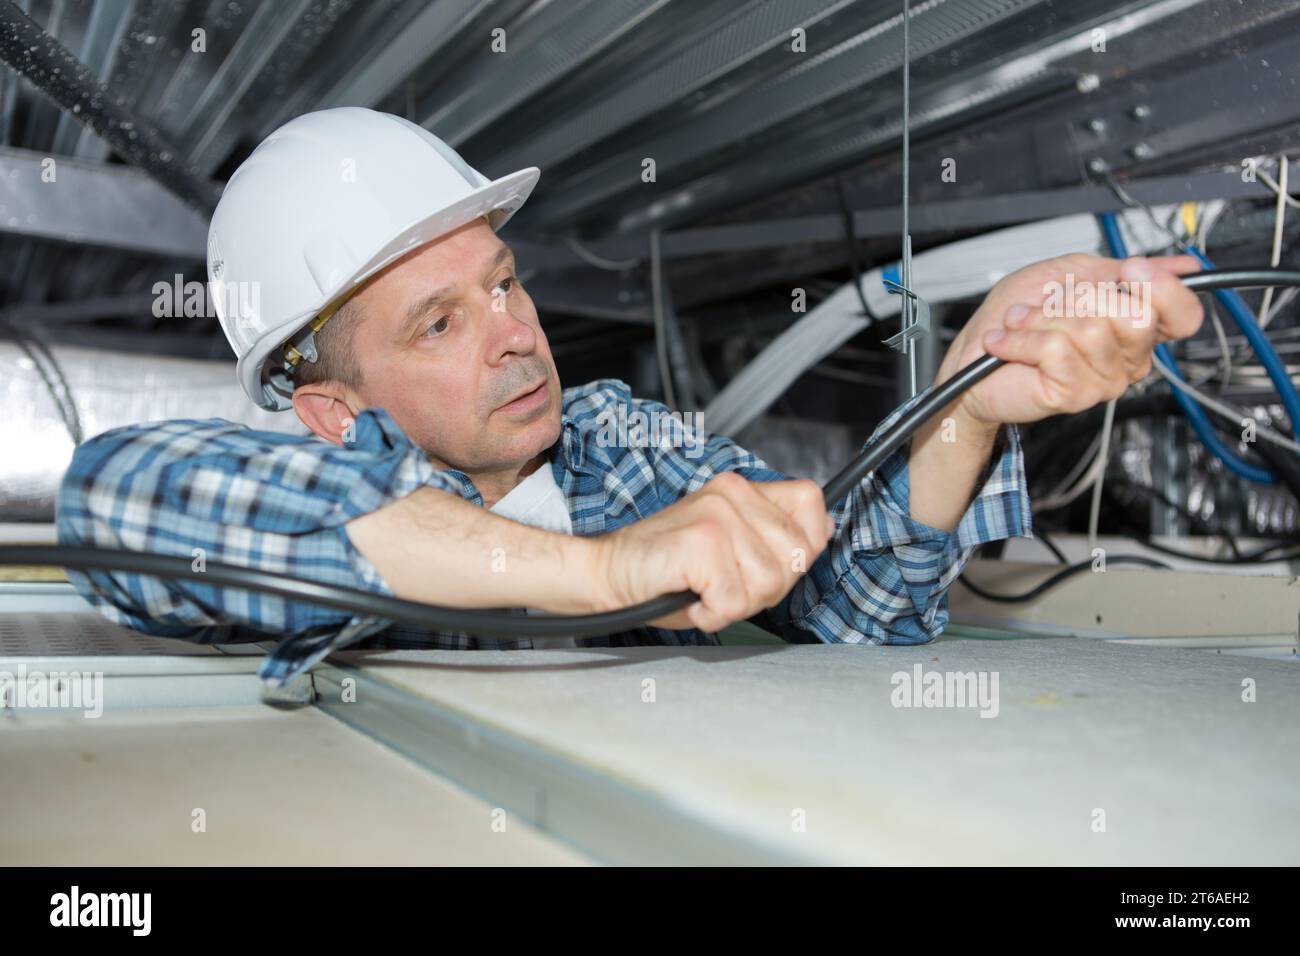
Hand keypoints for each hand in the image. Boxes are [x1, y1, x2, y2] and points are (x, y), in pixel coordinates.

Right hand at [587, 472, 834, 630]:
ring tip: (703, 589)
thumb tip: (823, 531)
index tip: (768, 563)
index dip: (802, 544)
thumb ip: (774, 536)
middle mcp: (731, 493)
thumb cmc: (667, 570)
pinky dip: (711, 615)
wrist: (607, 574)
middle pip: (796, 555)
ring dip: (736, 603)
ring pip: (768, 584)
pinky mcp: (702, 543)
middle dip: (766, 587)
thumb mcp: (731, 547)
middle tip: (723, 584)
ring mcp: (717, 516)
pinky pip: (734, 601)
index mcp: (740, 489)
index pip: (811, 502)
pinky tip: (690, 598)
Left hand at [939, 253, 1205, 425]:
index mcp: (1134, 326)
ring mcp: (1104, 380)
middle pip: (1137, 316)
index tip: (1130, 269)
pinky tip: (1010, 345)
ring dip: (1043, 318)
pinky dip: (1024, 339)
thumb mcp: (1067, 276)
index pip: (1184, 315)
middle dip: (1081, 298)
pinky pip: (1058, 350)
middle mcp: (1127, 357)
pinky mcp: (1074, 395)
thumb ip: (1118, 271)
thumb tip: (1180, 265)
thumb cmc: (1014, 317)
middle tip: (1049, 306)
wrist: (970, 357)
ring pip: (1092, 330)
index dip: (1164, 288)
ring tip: (1022, 325)